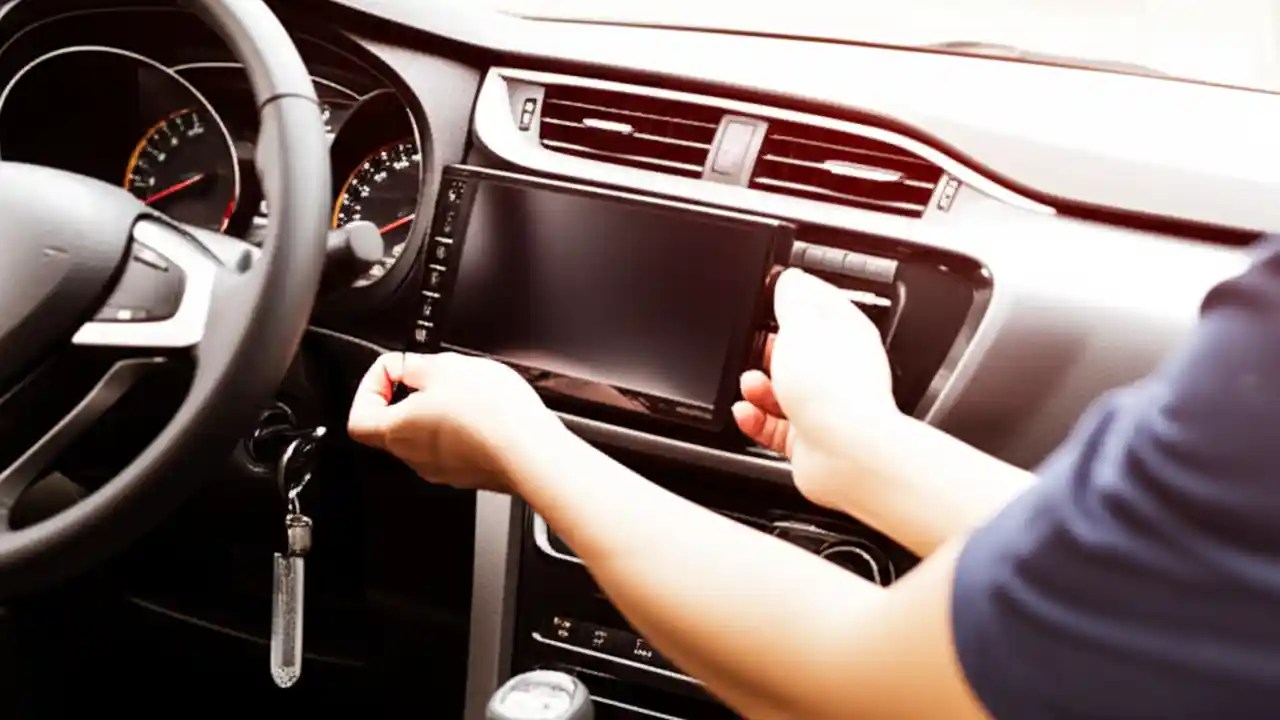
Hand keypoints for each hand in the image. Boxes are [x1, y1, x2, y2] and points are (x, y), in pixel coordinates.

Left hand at [347, 351, 562, 491]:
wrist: (532, 451)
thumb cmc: (491, 414)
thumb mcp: (444, 366)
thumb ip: (413, 365)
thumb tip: (404, 368)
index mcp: (396, 431)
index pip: (357, 417)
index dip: (370, 388)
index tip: (393, 372)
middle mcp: (413, 457)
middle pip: (392, 425)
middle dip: (408, 396)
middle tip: (432, 377)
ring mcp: (442, 470)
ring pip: (425, 436)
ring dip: (437, 412)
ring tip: (464, 393)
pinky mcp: (468, 474)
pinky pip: (454, 448)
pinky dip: (462, 429)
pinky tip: (484, 413)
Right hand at [733, 269, 900, 509]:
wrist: (847, 453)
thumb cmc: (834, 390)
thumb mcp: (802, 326)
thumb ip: (793, 300)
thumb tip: (790, 279)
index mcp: (847, 333)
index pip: (820, 304)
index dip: (792, 298)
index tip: (767, 298)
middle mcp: (840, 370)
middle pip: (796, 351)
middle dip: (766, 350)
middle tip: (752, 349)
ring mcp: (826, 406)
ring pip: (783, 390)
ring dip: (758, 387)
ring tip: (749, 385)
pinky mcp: (811, 438)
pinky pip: (775, 425)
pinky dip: (756, 419)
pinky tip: (746, 413)